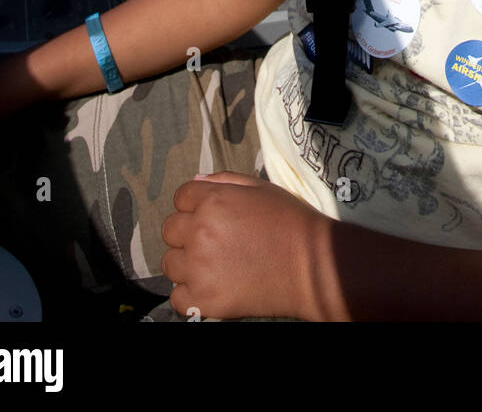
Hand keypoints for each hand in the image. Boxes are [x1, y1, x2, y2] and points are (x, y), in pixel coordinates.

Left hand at [161, 173, 329, 321]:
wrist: (311, 265)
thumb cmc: (289, 221)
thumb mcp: (259, 188)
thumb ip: (223, 181)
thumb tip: (194, 182)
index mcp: (212, 201)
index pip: (180, 197)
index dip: (194, 206)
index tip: (210, 217)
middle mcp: (200, 232)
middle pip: (169, 230)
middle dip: (186, 234)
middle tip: (212, 242)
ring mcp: (199, 268)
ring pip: (170, 264)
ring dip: (187, 264)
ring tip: (214, 266)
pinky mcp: (204, 300)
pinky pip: (178, 297)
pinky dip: (191, 295)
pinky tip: (213, 287)